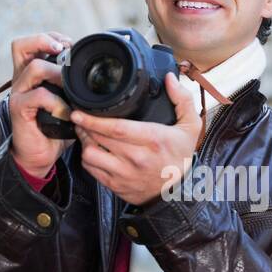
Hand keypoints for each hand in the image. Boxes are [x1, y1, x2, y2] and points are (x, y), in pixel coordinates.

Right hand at [8, 31, 73, 175]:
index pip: (30, 44)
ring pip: (34, 67)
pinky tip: (66, 112)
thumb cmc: (55, 128)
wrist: (40, 154)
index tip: (69, 45)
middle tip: (65, 53)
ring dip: (57, 73)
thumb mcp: (68, 102)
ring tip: (69, 86)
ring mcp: (19, 93)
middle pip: (21, 45)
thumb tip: (101, 78)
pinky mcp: (19, 109)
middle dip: (47, 43)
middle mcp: (21, 80)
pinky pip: (39, 95)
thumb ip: (75, 87)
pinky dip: (56, 102)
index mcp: (30, 74)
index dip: (48, 37)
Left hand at [70, 72, 201, 206]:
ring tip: (85, 131)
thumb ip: (182, 100)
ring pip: (91, 155)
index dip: (94, 119)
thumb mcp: (191, 127)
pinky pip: (91, 170)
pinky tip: (91, 148)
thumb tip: (170, 78)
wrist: (177, 193)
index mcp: (153, 140)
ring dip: (84, 141)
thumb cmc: (180, 157)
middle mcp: (137, 158)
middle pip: (99, 139)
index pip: (116, 128)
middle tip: (80, 116)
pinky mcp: (116, 185)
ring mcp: (124, 174)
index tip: (80, 111)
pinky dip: (87, 157)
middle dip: (84, 126)